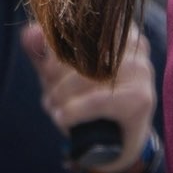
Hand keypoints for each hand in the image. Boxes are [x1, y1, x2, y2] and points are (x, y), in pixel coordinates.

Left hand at [23, 23, 154, 172]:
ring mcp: (141, 71)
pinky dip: (72, 112)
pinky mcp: (140, 98)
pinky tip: (63, 118)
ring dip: (60, 98)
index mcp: (118, 31)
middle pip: (77, 52)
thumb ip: (45, 53)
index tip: (49, 72)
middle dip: (53, 77)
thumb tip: (31, 31)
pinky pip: (95, 101)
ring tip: (56, 109)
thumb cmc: (90, 100)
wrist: (118, 142)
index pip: (76, 30)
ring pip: (83, 78)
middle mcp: (134, 46)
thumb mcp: (63, 75)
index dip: (54, 53)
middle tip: (51, 96)